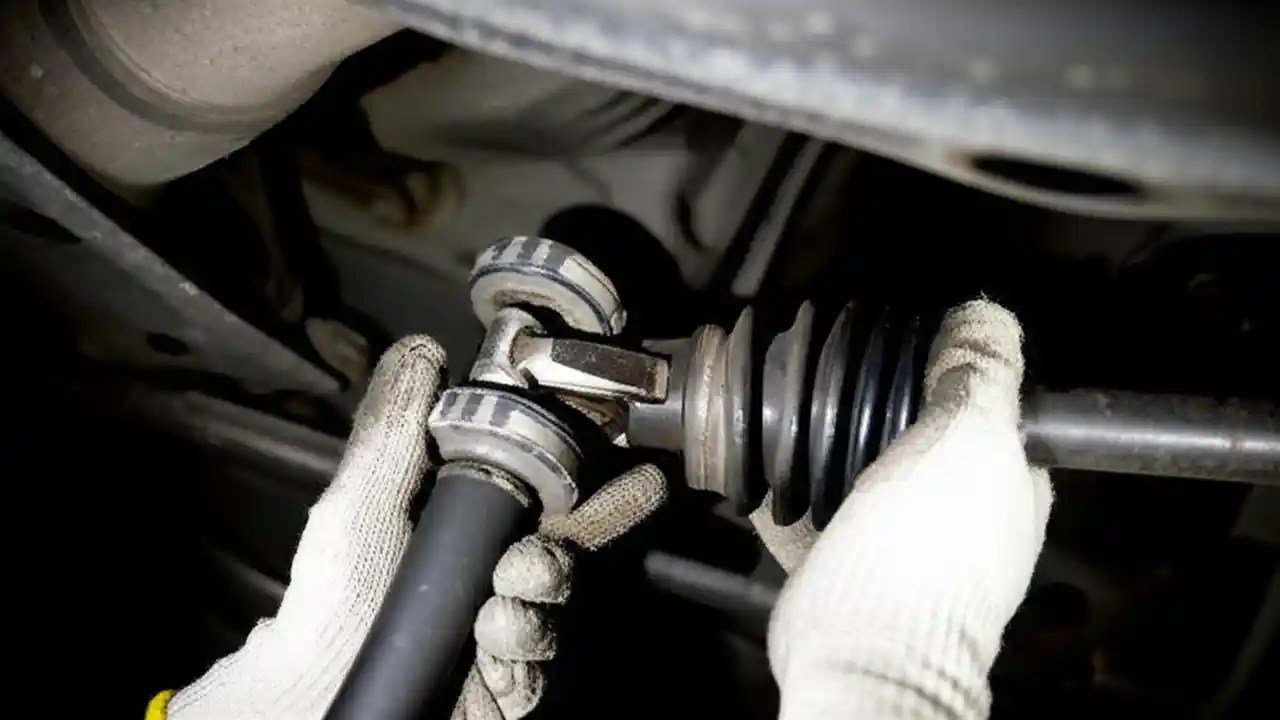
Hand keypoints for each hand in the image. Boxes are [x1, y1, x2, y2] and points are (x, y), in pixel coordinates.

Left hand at [156, 336, 664, 719]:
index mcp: (470, 535)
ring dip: (528, 613)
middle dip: (563, 560)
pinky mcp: (496, 697)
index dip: (594, 495)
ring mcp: (498, 647)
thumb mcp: (357, 502)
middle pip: (566, 566)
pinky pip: (531, 682)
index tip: (634, 477)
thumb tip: (422, 350)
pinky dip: (515, 667)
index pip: (551, 508)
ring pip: (550, 623)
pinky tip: (488, 659)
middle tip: (535, 561)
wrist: (304, 687)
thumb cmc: (326, 599)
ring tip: (494, 611)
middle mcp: (494, 587)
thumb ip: (394, 429)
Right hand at [765, 300, 1051, 719]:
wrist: (862, 647)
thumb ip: (984, 370)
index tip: (912, 341)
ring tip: (794, 404)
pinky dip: (786, 482)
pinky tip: (766, 456)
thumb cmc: (930, 552)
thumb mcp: (973, 434)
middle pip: (915, 431)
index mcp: (1005, 482)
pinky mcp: (839, 557)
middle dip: (877, 401)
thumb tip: (986, 313)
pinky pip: (809, 504)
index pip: (990, 404)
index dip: (955, 367)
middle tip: (840, 372)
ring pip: (859, 465)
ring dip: (826, 438)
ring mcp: (895, 537)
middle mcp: (955, 511)